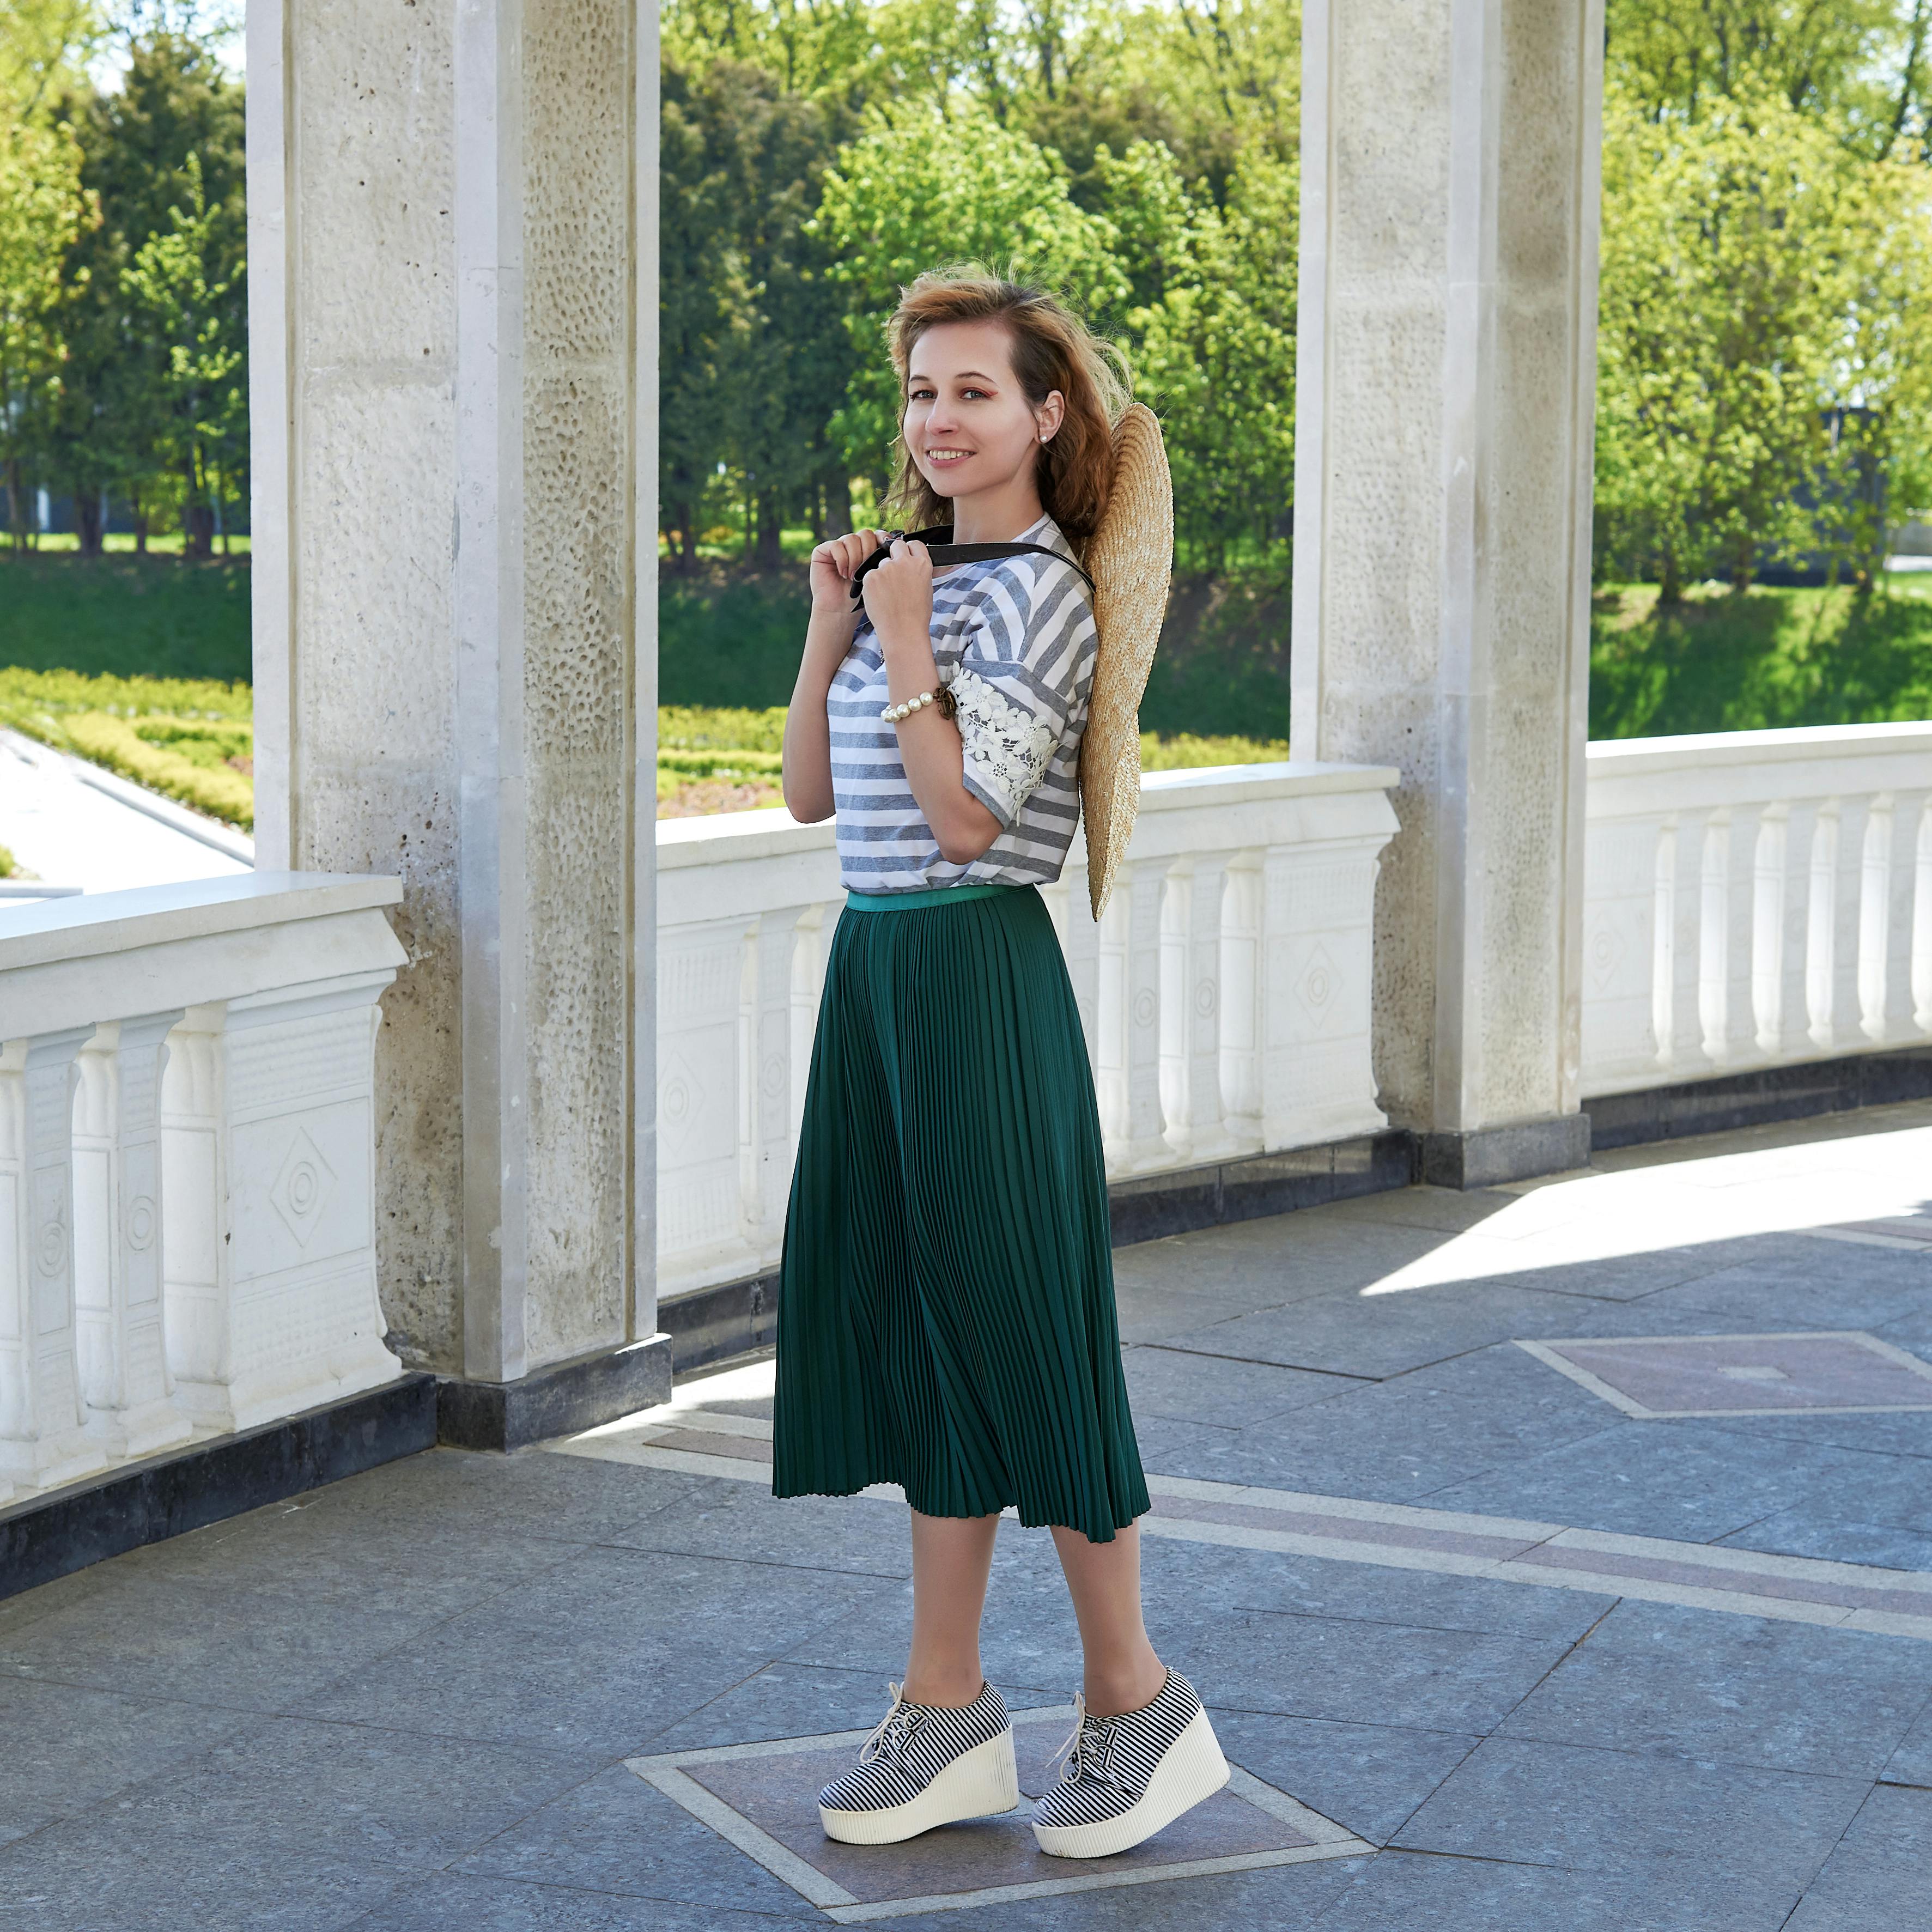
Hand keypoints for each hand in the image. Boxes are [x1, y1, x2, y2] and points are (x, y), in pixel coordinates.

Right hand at [808, 529, 885, 615]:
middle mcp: (851, 545)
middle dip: (869, 551)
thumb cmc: (859, 597)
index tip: (887, 549)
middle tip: (866, 570)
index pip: (876, 534)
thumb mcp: (876, 576)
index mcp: (865, 549)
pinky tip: (843, 573)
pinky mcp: (822, 551)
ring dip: (855, 558)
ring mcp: (837, 547)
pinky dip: (842, 560)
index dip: (882, 538)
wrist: (840, 612)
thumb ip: (882, 558)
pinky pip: (836, 546)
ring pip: (851, 538)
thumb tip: (895, 542)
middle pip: (865, 533)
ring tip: (853, 576)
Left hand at [859, 537, 934, 651]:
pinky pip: (870, 575)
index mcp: (923, 564)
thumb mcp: (926, 588)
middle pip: (896, 546)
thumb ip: (918, 571)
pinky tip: (879, 598)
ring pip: (881, 563)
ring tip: (888, 594)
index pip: (914, 544)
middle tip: (893, 572)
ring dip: (882, 573)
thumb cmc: (916, 615)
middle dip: (894, 555)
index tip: (906, 557)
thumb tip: (912, 564)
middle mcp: (905, 562)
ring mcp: (886, 568)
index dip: (909, 550)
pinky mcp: (871, 576)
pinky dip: (873, 585)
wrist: (903, 632)